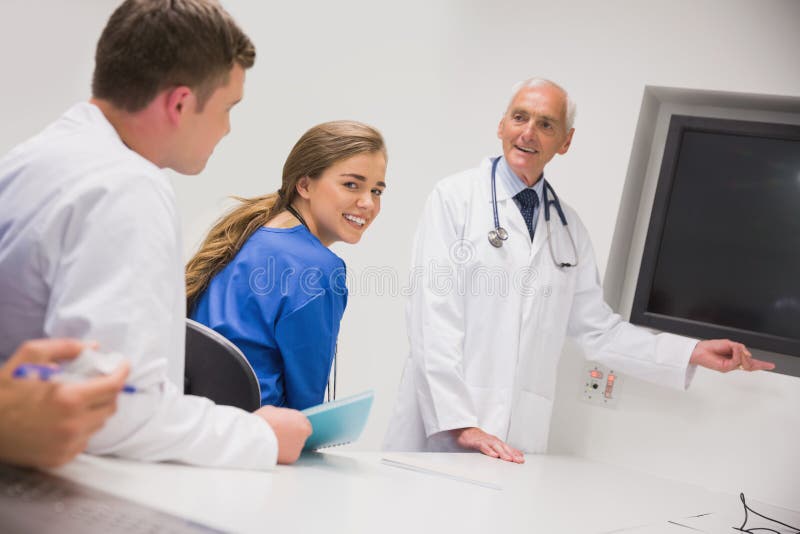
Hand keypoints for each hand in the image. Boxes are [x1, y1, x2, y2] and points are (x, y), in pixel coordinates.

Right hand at [0, 339, 128, 467]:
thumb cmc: (3, 390)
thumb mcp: (29, 356)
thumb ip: (65, 347)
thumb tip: (93, 347)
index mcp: (69, 398)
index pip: (113, 386)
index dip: (122, 372)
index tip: (122, 364)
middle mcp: (73, 424)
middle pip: (111, 405)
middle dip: (108, 390)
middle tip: (97, 380)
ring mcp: (68, 444)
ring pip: (100, 423)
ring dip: (95, 409)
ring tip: (76, 399)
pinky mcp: (60, 458)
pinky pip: (85, 440)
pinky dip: (82, 427)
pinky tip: (64, 418)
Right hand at [255, 405, 311, 464]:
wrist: (255, 437)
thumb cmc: (261, 422)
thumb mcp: (272, 410)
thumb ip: (281, 415)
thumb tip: (280, 418)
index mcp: (300, 418)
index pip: (304, 424)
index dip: (295, 426)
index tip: (288, 429)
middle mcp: (303, 431)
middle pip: (301, 435)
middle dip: (292, 436)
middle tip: (279, 436)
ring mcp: (299, 445)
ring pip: (295, 446)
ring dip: (288, 445)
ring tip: (274, 444)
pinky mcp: (293, 457)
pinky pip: (289, 456)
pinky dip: (284, 455)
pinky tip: (274, 450)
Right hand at [450, 427, 524, 462]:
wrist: (466, 431)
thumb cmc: (480, 439)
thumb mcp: (493, 444)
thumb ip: (504, 450)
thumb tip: (517, 454)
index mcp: (497, 442)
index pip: (508, 448)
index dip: (515, 454)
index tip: (522, 460)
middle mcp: (493, 441)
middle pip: (504, 448)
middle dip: (512, 454)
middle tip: (518, 461)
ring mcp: (485, 441)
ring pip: (495, 447)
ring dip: (503, 453)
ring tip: (508, 459)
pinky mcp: (477, 442)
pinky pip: (483, 446)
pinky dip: (489, 451)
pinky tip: (493, 455)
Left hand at [689, 339, 774, 372]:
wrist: (699, 350)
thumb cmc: (711, 347)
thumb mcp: (729, 344)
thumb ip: (739, 348)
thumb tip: (746, 354)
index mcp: (735, 357)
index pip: (750, 362)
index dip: (761, 364)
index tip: (771, 365)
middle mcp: (734, 363)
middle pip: (750, 364)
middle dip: (757, 362)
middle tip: (765, 364)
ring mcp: (730, 366)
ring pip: (745, 363)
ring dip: (743, 354)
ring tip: (735, 349)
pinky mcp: (726, 367)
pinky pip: (736, 361)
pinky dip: (737, 354)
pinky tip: (734, 349)